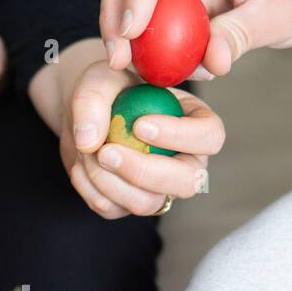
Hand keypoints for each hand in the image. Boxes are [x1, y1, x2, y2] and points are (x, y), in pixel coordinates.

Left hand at [60, 60, 223, 218]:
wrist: (85, 116)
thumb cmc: (106, 90)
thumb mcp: (99, 81)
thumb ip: (92, 101)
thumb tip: (88, 142)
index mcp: (195, 123)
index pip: (210, 137)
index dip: (180, 136)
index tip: (140, 125)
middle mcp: (185, 161)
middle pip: (188, 183)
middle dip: (144, 171)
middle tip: (106, 152)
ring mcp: (159, 187)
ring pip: (148, 203)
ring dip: (110, 182)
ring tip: (87, 153)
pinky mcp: (130, 202)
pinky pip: (115, 209)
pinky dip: (91, 190)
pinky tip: (81, 165)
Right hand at [99, 0, 291, 75]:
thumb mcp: (281, 15)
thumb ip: (242, 35)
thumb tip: (212, 62)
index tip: (129, 33)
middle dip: (116, 10)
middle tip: (117, 58)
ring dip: (121, 22)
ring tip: (126, 64)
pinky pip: (149, 2)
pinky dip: (142, 30)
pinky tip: (148, 60)